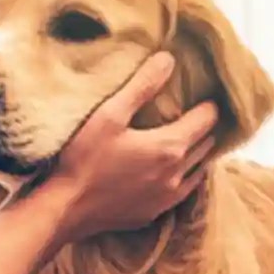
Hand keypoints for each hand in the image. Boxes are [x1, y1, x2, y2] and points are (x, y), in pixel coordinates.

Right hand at [49, 52, 218, 242]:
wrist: (65, 209)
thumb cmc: (84, 159)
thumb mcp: (109, 115)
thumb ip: (142, 86)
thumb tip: (168, 60)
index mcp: (169, 147)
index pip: (207, 119)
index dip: (208, 104)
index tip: (203, 95)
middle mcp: (177, 175)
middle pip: (207, 144)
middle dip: (204, 127)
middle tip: (194, 113)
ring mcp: (166, 199)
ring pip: (199, 171)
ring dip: (197, 153)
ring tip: (186, 139)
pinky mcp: (153, 214)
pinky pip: (183, 192)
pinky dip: (184, 177)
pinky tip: (170, 171)